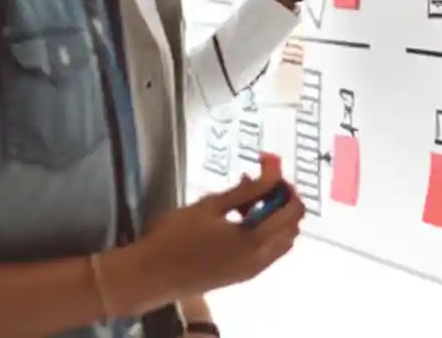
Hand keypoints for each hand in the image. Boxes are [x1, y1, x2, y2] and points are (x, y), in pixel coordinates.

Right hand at [132, 175, 303, 300]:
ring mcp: (253, 271)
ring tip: (247, 197)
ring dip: (275, 215)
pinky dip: (265, 230)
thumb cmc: (174, 237)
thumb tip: (274, 170)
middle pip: (292, 224)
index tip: (266, 164)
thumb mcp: (211, 206)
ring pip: (282, 239)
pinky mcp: (242, 275)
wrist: (148, 278)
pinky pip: (269, 250)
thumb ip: (247, 189)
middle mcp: (262, 259)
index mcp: (256, 241)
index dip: (284, 183)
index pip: (292, 209)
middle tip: (260, 179)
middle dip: (283, 198)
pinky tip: (240, 217)